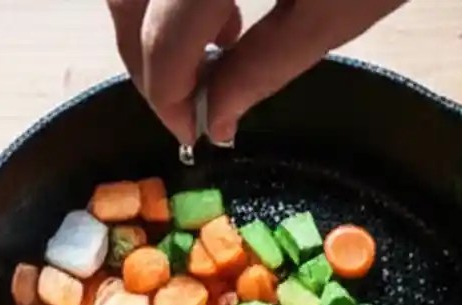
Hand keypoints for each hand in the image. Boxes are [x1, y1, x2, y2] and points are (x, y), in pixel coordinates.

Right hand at [105, 0, 409, 144]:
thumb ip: (263, 67)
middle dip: (148, 63)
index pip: (162, 40)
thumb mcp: (336, 11)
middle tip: (189, 104)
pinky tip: (218, 9)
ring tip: (213, 49)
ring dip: (147, 24)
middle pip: (125, 2)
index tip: (193, 134)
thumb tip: (213, 121)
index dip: (169, 97)